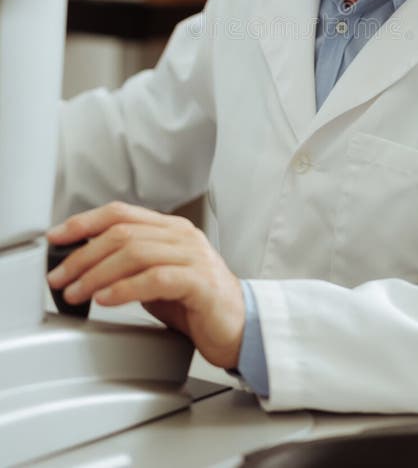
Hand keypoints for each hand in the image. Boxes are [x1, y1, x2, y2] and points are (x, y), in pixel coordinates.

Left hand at [46, 201, 244, 368]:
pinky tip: (106, 299)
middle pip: (123, 232)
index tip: (56, 237)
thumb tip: (82, 266)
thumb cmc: (196, 304)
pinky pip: (156, 278)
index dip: (84, 222)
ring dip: (97, 274)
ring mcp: (194, 256)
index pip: (121, 212)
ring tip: (76, 293)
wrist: (240, 327)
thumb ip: (128, 266)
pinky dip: (125, 288)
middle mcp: (182, 236)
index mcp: (170, 229)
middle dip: (83, 255)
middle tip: (59, 278)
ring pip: (135, 252)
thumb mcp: (156, 277)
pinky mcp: (201, 282)